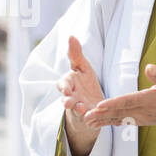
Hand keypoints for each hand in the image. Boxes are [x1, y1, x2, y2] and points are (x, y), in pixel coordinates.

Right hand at [59, 35, 104, 155]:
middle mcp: (71, 97)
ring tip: (81, 109)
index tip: (65, 88)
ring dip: (77, 110)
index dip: (64, 86)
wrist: (91, 104)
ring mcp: (78, 109)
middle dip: (67, 100)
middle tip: (68, 101)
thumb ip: (76, 55)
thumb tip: (71, 36)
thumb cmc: (85, 84)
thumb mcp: (82, 68)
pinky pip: (87, 119)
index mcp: (69, 84)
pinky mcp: (87, 118)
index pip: (63, 84)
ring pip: (75, 110)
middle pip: (66, 99)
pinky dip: (88, 118)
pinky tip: (91, 117)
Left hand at [83, 64, 155, 131]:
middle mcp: (145, 111)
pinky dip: (110, 122)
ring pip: (119, 118)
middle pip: (120, 112)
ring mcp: (143, 117)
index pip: (129, 101)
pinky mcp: (142, 120)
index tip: (100, 106)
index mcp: (151, 100)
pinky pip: (124, 121)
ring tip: (87, 122)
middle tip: (85, 116)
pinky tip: (100, 123)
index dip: (114, 103)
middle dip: (102, 114)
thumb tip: (149, 68)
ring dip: (102, 120)